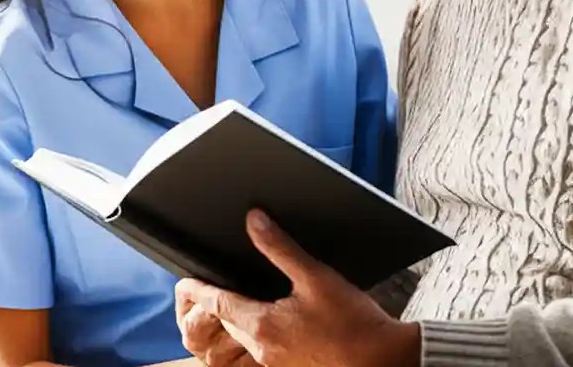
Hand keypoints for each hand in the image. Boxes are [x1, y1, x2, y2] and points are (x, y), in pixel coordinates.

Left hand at [175, 210, 421, 366]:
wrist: (387, 361)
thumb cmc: (356, 324)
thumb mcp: (316, 277)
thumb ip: (280, 248)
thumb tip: (254, 221)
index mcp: (263, 326)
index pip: (216, 303)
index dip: (199, 289)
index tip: (185, 282)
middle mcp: (263, 349)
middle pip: (227, 320)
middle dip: (217, 303)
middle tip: (209, 284)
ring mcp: (276, 363)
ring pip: (245, 335)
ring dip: (238, 317)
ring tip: (238, 297)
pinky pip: (263, 347)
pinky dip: (259, 330)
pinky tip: (273, 319)